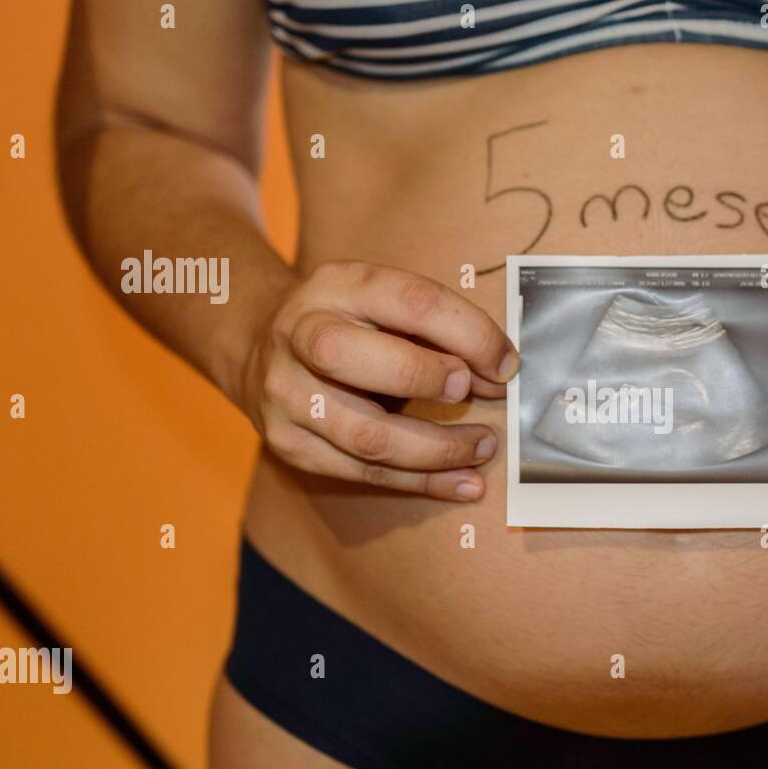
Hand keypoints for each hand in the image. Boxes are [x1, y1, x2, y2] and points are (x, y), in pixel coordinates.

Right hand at [240, 261, 517, 500]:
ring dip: (437, 450)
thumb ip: (440, 331)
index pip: (411, 302)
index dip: (469, 334)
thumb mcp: (386, 303)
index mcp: (338, 286)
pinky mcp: (290, 444)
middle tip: (470, 392)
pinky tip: (461, 483)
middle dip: (425, 379)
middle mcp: (300, 335)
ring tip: (482, 448)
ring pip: (366, 434)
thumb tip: (498, 375)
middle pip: (354, 360)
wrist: (261, 346)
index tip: (506, 364)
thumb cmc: (349, 323)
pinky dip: (422, 482)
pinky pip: (364, 473)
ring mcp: (287, 394)